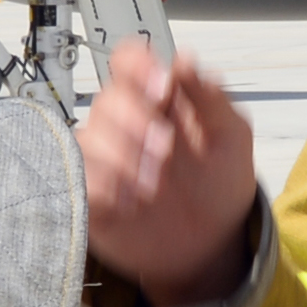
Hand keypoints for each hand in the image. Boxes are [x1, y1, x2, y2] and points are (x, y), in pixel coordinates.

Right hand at [81, 39, 255, 306]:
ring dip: (122, 159)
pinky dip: (101, 187)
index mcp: (158, 100)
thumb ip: (211, 97)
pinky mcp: (89, 195)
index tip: (162, 87)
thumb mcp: (231, 136)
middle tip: (166, 149)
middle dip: (137, 122)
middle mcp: (126, 124)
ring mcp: (104, 159)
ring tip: (153, 186)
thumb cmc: (220, 185)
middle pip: (107, 100)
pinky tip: (129, 202)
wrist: (212, 247)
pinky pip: (75, 180)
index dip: (138, 67)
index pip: (128, 62)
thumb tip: (184, 59)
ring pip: (86, 139)